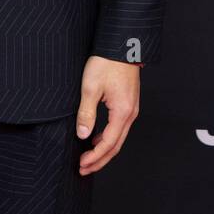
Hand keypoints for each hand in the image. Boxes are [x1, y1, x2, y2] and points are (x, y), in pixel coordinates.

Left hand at [75, 56, 140, 174]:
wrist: (120, 45)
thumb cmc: (107, 62)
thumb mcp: (90, 87)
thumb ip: (86, 113)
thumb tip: (83, 134)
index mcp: (122, 112)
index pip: (108, 143)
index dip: (95, 157)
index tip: (82, 164)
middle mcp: (130, 114)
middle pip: (116, 146)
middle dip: (99, 160)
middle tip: (84, 169)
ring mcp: (131, 109)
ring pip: (118, 138)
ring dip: (103, 150)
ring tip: (88, 158)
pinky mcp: (128, 103)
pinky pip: (119, 128)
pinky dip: (108, 138)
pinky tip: (96, 138)